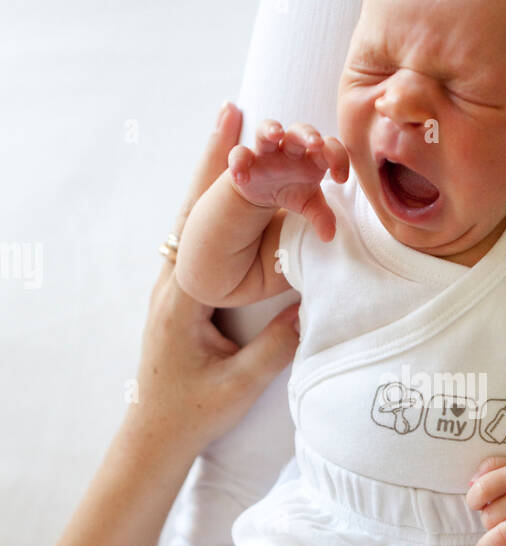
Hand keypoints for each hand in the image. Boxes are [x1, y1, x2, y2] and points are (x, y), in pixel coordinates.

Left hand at [125, 102, 302, 461]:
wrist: (154, 434)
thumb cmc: (192, 412)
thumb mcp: (238, 385)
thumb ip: (272, 347)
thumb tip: (311, 306)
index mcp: (181, 297)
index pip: (204, 228)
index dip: (224, 184)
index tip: (243, 144)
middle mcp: (172, 281)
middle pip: (195, 206)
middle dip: (217, 157)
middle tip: (233, 111)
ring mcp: (174, 283)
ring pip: (195, 216)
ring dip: (216, 173)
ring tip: (236, 128)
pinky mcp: (184, 291)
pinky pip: (202, 236)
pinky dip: (218, 202)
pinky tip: (236, 183)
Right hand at [227, 119, 348, 242]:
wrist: (266, 192)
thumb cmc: (294, 189)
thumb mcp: (309, 204)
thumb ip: (321, 216)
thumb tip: (329, 236)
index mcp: (312, 156)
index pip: (329, 147)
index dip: (338, 157)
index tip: (341, 178)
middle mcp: (291, 149)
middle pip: (299, 131)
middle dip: (308, 134)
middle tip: (317, 143)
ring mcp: (268, 152)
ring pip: (267, 129)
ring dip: (271, 129)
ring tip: (276, 134)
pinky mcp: (247, 160)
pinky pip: (239, 154)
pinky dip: (238, 162)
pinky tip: (242, 177)